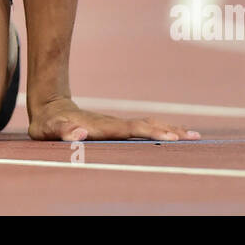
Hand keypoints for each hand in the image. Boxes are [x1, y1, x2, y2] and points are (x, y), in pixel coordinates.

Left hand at [28, 97, 199, 141]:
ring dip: (171, 129)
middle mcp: (113, 124)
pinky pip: (144, 128)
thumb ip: (63, 130)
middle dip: (170, 131)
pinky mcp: (117, 127)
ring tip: (195, 136)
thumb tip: (82, 132)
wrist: (50, 106)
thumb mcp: (49, 129)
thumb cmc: (48, 123)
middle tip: (195, 137)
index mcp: (101, 126)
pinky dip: (162, 130)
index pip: (131, 130)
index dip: (150, 133)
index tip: (170, 137)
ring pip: (149, 125)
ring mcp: (117, 124)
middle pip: (147, 126)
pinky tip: (175, 135)